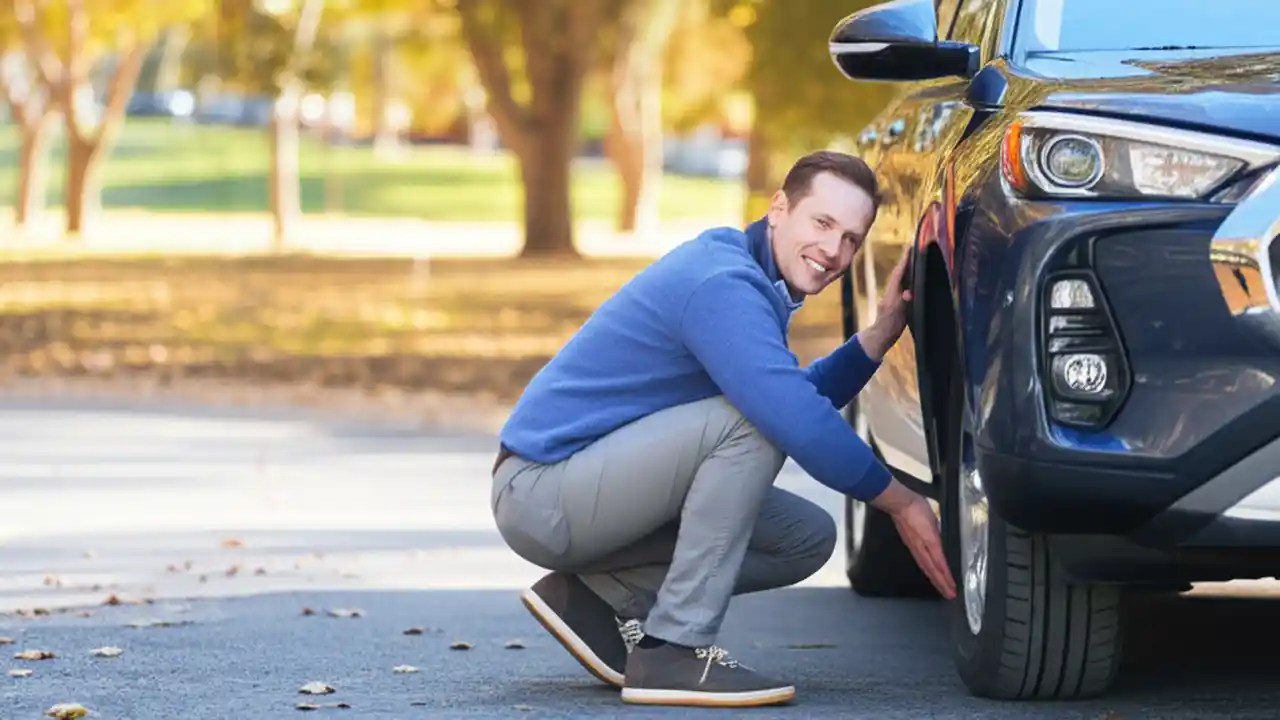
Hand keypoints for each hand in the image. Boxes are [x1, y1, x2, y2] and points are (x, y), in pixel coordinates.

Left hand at [857, 246, 913, 360]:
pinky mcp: (898, 301)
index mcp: (892, 292)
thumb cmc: (888, 326)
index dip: (905, 259)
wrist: (880, 337)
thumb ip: (903, 302)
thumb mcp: (897, 315)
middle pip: (901, 271)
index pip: (900, 272)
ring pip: (903, 278)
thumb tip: (908, 293)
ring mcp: (894, 295)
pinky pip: (905, 285)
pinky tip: (916, 277)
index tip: (911, 245)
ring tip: (918, 257)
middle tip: (916, 246)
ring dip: (910, 267)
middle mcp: (893, 290)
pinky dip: (911, 278)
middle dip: (908, 259)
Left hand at [869, 479, 956, 599]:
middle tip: (949, 595)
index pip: (927, 562)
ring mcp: (923, 546)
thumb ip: (930, 529)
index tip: (941, 583)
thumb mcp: (924, 520)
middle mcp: (918, 548)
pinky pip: (937, 559)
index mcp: (917, 543)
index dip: (934, 573)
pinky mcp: (928, 541)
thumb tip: (936, 531)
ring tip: (950, 592)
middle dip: (940, 583)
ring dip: (942, 581)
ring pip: (933, 568)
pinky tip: (948, 578)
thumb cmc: (910, 506)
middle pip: (930, 569)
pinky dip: (943, 571)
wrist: (901, 502)